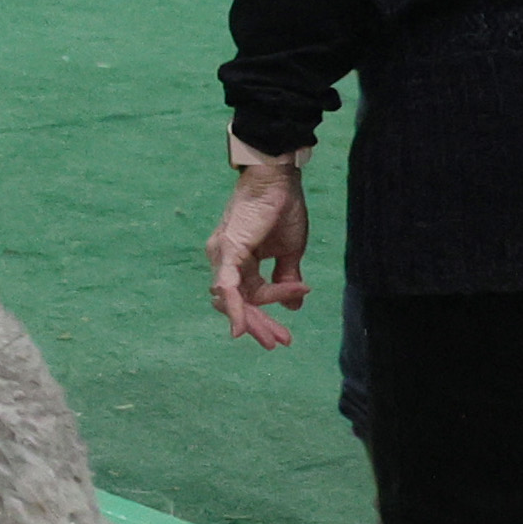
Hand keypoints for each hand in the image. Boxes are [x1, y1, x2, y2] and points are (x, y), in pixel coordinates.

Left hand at [207, 159, 310, 348]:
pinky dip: (233, 307)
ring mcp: (222, 256)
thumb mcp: (290, 251)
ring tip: (272, 338)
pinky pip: (226, 286)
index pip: (252, 294)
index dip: (274, 303)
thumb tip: (293, 306)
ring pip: (232, 300)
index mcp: (239, 262)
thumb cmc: (283, 208)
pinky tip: (240, 326)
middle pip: (237, 303)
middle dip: (259, 325)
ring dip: (253, 321)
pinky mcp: (226, 250)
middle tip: (278, 343)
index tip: (301, 294)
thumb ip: (287, 278)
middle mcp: (224, 261)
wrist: (279, 180)